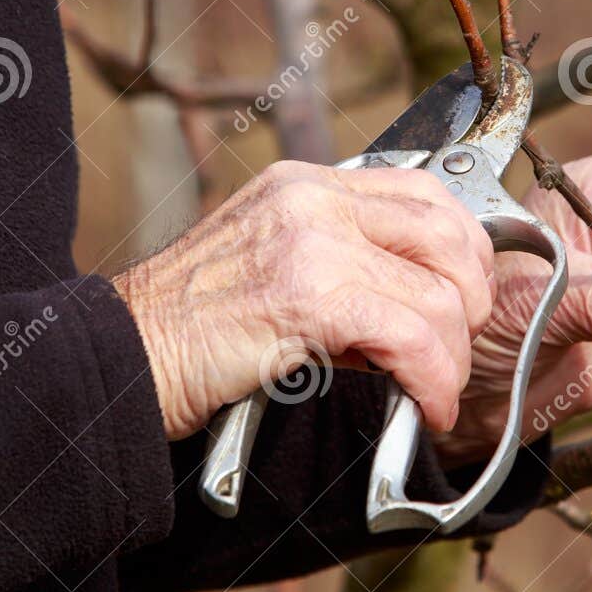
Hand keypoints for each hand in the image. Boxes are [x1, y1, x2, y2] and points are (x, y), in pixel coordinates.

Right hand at [113, 160, 493, 438]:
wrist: (119, 356)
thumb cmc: (189, 328)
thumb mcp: (271, 264)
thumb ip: (340, 264)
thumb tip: (418, 303)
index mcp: (306, 184)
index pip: (425, 191)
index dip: (465, 250)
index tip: (466, 300)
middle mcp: (313, 199)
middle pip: (448, 234)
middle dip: (472, 301)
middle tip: (455, 349)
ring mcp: (310, 242)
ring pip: (438, 295)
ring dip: (451, 359)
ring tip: (432, 392)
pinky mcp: (308, 295)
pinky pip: (411, 337)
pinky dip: (432, 380)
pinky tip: (424, 407)